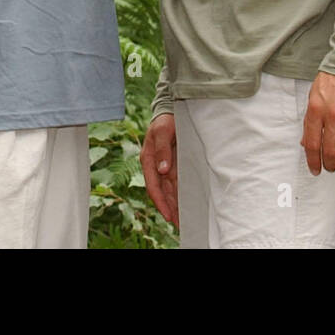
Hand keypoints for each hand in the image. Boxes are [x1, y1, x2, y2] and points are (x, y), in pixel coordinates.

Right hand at [139, 112, 178, 227]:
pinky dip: (180, 194)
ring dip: (175, 205)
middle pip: (162, 192)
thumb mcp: (163, 131)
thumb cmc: (165, 120)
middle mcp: (155, 166)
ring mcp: (165, 166)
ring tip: (183, 221)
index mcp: (148, 159)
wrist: (172, 109)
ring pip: (169, 190)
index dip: (161, 202)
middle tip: (180, 225)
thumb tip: (162, 170)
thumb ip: (162, 150)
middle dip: (169, 209)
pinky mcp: (174, 164)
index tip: (169, 215)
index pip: (153, 186)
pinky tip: (186, 204)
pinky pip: (177, 183)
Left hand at [301, 72, 334, 174]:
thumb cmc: (331, 80)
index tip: (315, 169)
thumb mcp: (314, 96)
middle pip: (330, 151)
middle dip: (329, 164)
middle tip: (330, 167)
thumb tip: (306, 144)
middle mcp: (334, 115)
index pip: (312, 144)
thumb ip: (310, 120)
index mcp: (316, 109)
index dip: (313, 161)